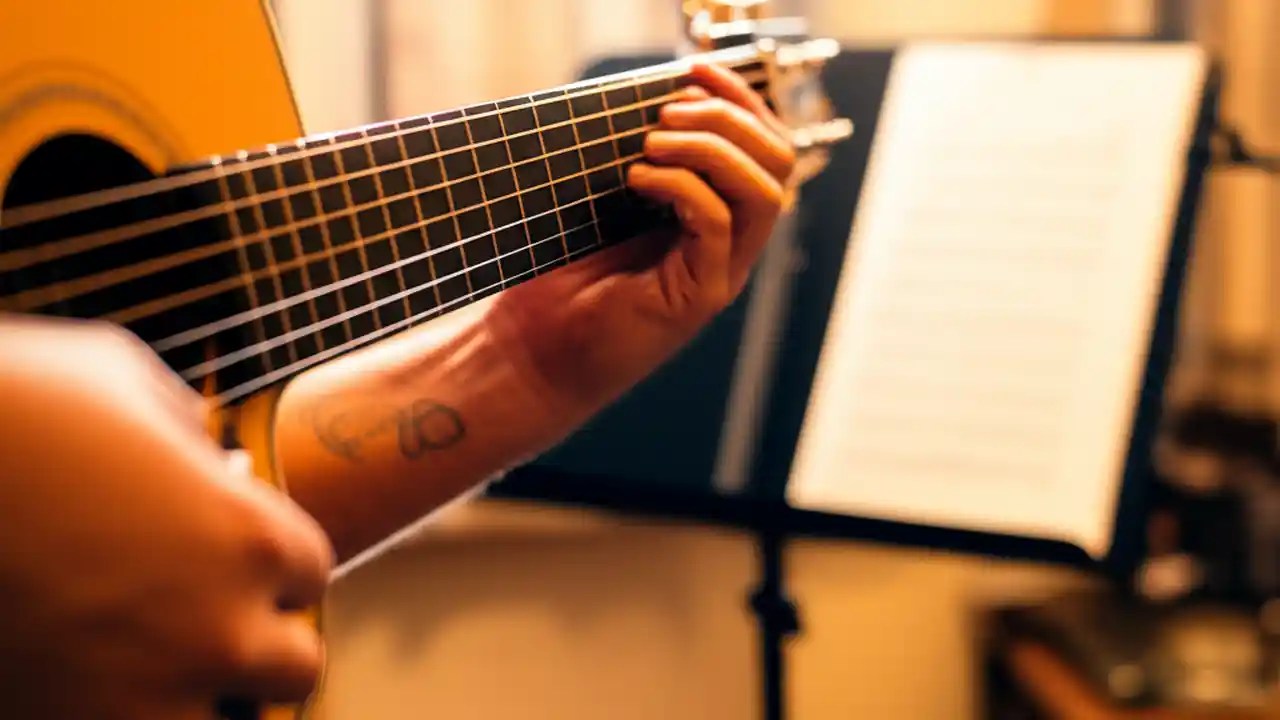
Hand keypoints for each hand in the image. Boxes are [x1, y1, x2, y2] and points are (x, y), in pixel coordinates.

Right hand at [0, 317, 331, 718]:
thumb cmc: (2, 407)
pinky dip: (121, 716)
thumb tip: (214, 464)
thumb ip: (184, 429)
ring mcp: (145, 701)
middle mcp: (219, 629)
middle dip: (250, 640)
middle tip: (192, 619)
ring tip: (142, 661)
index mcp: (248, 536)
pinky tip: (81, 684)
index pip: (310, 573)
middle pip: (292, 666)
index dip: (266, 563)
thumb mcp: (114, 379)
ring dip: (195, 698)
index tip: (223, 559)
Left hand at [487, 63, 793, 413]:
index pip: (762, 148)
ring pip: (763, 193)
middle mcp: (730, 246)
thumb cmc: (561, 279)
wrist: (533, 354)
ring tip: (651, 143)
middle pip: (778, 163)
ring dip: (711, 149)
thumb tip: (649, 101)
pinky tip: (637, 181)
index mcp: (715, 219)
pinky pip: (718, 224)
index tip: (696, 67)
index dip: (740, 99)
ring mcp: (720, 273)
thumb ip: (640, 161)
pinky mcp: (698, 298)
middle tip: (669, 111)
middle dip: (732, 118)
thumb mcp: (603, 202)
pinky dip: (682, 188)